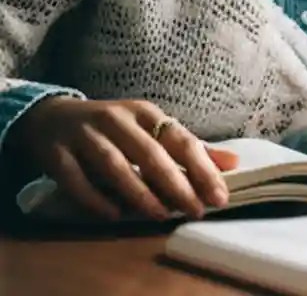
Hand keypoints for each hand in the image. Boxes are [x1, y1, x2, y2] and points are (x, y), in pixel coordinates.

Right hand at [9, 97, 239, 221]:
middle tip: (195, 210)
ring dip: (139, 192)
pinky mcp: (56, 154)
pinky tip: (114, 215)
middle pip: (150, 154)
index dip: (202, 169)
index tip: (219, 197)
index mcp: (145, 112)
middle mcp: (116, 119)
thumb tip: (234, 163)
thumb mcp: (151, 129)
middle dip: (176, 184)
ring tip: (161, 215)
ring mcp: (84, 135)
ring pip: (114, 165)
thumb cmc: (113, 128)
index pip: (180, 140)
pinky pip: (76, 180)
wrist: (51, 117)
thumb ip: (189, 148)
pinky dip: (96, 199)